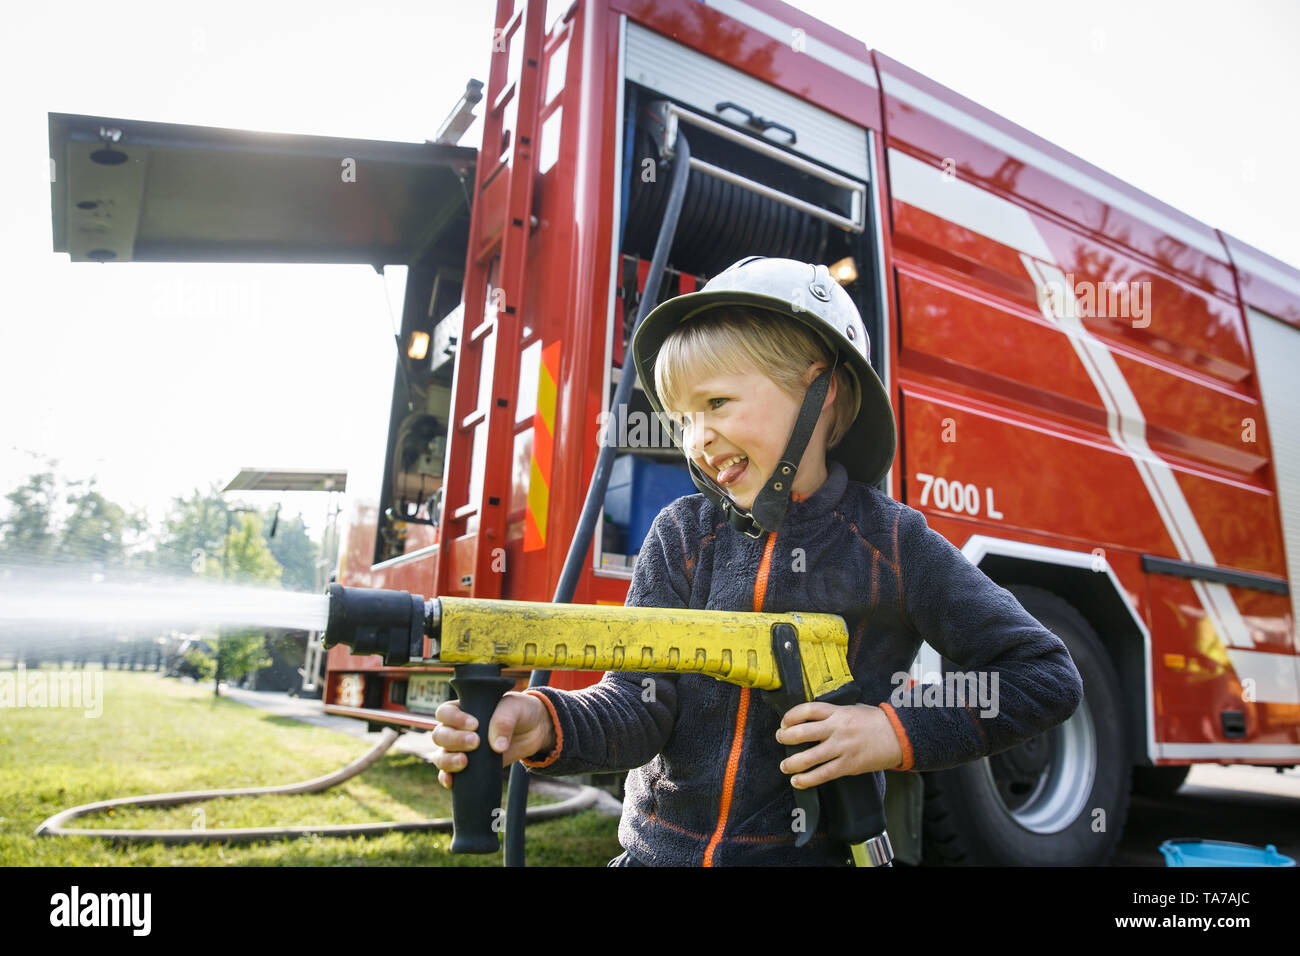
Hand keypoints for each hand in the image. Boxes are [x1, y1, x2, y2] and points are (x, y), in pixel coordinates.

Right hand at [430, 691, 555, 789]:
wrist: (534, 730)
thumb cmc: (520, 711)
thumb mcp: (514, 709)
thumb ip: (504, 722)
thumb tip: (497, 747)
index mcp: (464, 708)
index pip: (445, 712)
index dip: (454, 719)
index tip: (475, 725)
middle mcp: (457, 728)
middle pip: (440, 735)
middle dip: (454, 740)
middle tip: (475, 742)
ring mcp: (461, 748)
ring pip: (441, 755)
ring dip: (448, 760)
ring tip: (464, 762)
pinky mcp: (469, 765)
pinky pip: (448, 773)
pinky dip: (446, 777)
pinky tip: (452, 781)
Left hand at [774, 702, 903, 787]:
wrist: (898, 736)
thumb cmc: (875, 721)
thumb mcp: (852, 709)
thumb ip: (833, 713)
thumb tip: (813, 718)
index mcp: (837, 712)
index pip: (807, 710)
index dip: (790, 716)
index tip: (784, 722)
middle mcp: (836, 729)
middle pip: (802, 733)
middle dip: (785, 737)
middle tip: (780, 739)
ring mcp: (841, 748)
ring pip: (809, 757)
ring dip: (791, 762)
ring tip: (785, 765)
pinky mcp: (848, 766)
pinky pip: (823, 774)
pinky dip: (807, 779)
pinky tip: (798, 781)